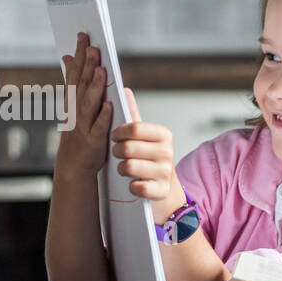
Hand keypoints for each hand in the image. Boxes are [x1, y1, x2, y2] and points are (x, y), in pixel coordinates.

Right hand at [55, 32, 113, 177]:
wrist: (73, 165)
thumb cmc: (77, 132)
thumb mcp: (72, 104)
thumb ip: (73, 81)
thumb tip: (69, 56)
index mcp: (72, 101)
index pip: (74, 73)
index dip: (79, 54)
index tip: (83, 36)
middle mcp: (76, 111)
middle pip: (81, 84)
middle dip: (87, 65)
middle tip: (93, 46)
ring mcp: (84, 126)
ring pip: (89, 103)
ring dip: (94, 87)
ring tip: (100, 70)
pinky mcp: (94, 141)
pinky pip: (99, 127)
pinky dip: (102, 117)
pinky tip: (108, 105)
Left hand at [111, 89, 183, 220]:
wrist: (163, 189)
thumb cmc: (147, 158)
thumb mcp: (142, 137)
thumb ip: (132, 115)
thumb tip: (124, 90)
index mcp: (163, 134)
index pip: (134, 127)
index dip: (118, 132)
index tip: (114, 136)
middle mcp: (167, 152)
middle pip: (127, 147)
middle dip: (116, 152)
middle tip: (117, 154)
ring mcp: (165, 172)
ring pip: (129, 167)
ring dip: (121, 169)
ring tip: (124, 168)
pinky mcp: (161, 190)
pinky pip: (136, 187)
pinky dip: (130, 186)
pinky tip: (133, 183)